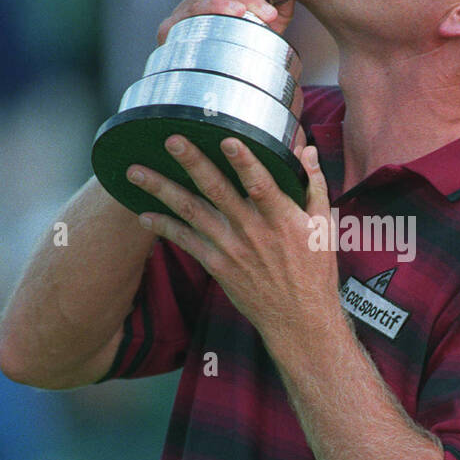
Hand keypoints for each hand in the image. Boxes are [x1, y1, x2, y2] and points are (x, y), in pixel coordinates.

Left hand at [127, 135, 341, 350]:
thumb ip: (315, 184)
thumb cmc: (314, 271)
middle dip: (193, 163)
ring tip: (136, 171)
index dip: (244, 162)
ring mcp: (231, 249)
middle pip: (218, 191)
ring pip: (192, 212)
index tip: (227, 139)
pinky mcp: (217, 266)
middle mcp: (253, 231)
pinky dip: (164, 227)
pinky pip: (185, 242)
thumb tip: (306, 149)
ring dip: (162, 190)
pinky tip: (143, 214)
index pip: (261, 185)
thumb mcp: (324, 226)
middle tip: (171, 139)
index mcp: (282, 219)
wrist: (299, 320)